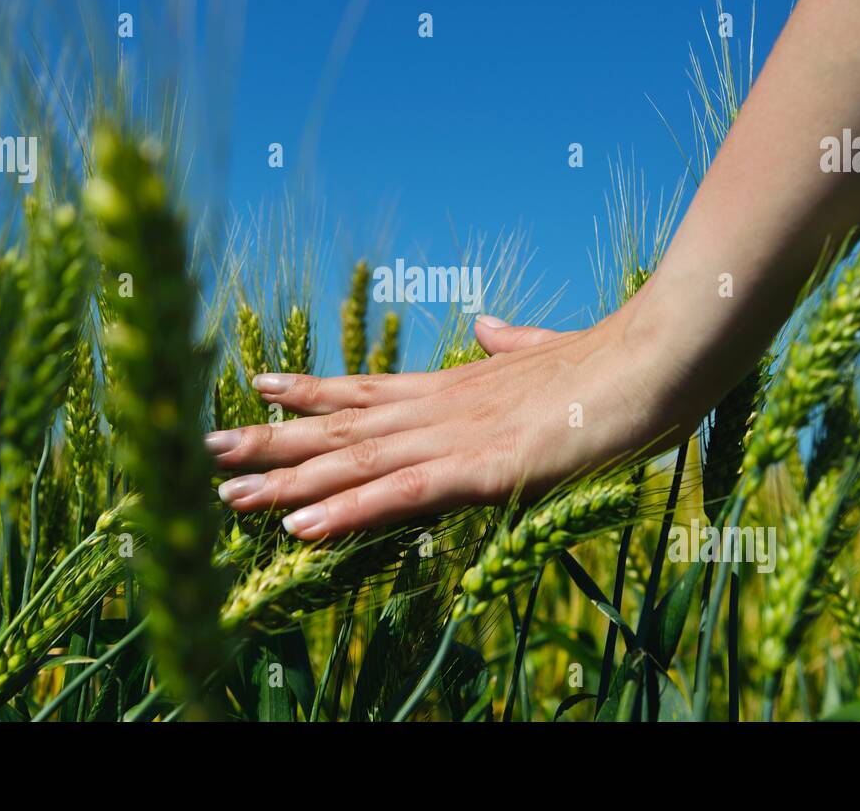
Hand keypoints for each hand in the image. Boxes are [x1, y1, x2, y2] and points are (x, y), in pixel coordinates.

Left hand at [205, 313, 672, 539]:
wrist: (652, 360)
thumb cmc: (610, 362)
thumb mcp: (549, 353)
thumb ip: (513, 344)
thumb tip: (490, 326)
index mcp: (453, 386)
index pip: (365, 390)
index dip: (310, 393)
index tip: (259, 387)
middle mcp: (436, 409)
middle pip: (339, 427)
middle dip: (271, 442)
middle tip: (207, 447)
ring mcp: (452, 438)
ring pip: (352, 462)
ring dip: (286, 482)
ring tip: (225, 491)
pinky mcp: (478, 471)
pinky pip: (397, 499)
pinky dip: (344, 515)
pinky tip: (298, 532)